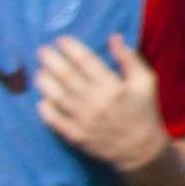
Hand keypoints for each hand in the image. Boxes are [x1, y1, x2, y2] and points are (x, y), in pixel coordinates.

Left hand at [36, 34, 168, 172]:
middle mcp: (96, 102)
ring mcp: (84, 120)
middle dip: (52, 60)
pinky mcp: (76, 136)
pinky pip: (55, 120)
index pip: (86, 61)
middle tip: (42, 51)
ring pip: (57, 96)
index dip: (71, 48)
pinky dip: (46, 109)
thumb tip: (113, 37)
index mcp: (113, 86)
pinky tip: (41, 99)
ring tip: (39, 71)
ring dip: (45, 81)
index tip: (61, 40)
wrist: (140, 148)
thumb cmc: (143, 110)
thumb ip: (129, 58)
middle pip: (67, 76)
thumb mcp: (145, 81)